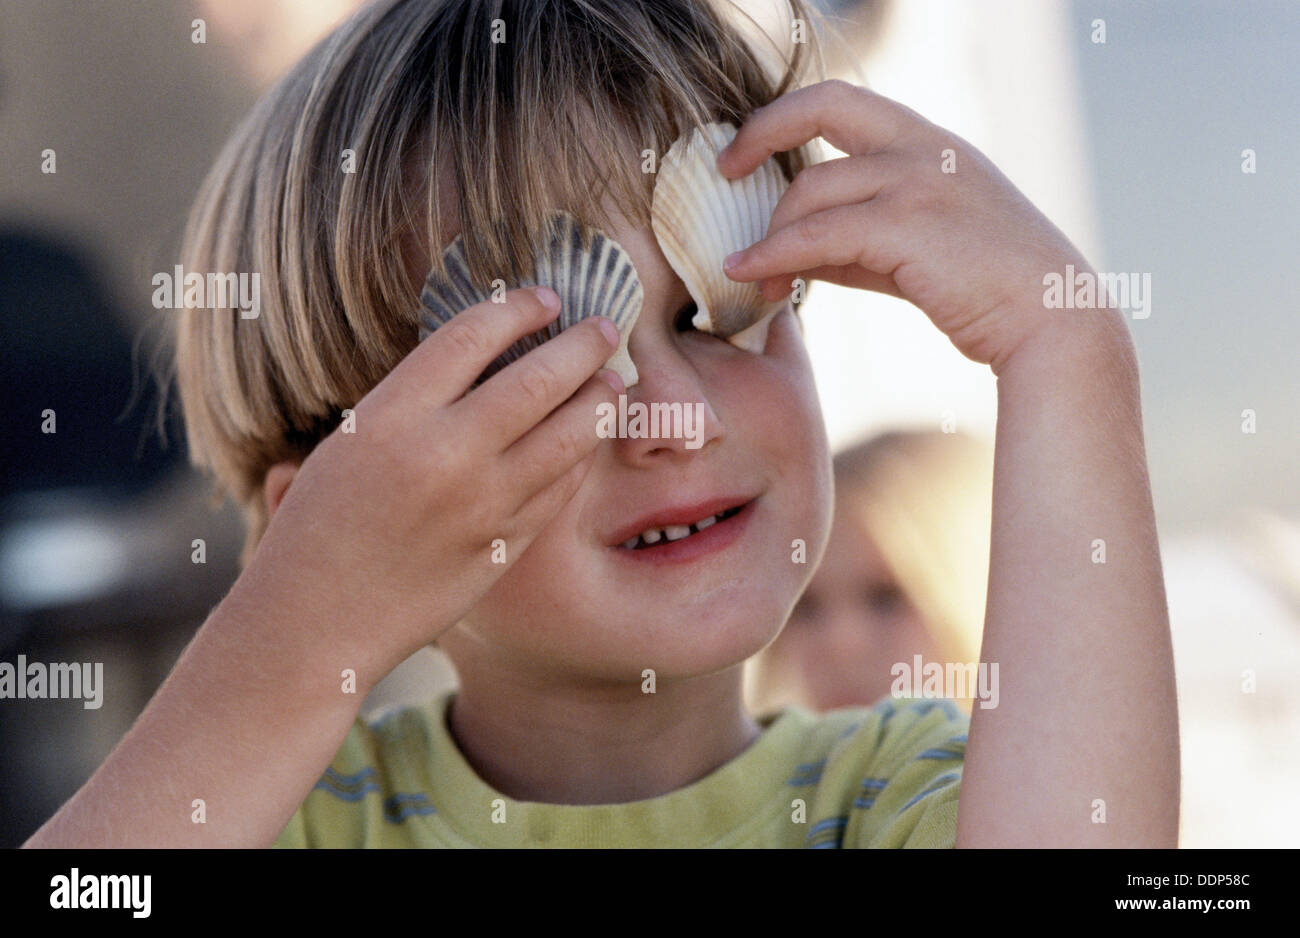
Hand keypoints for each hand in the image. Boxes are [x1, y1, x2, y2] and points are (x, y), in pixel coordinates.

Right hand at [231, 287, 622, 689]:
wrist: (313, 622)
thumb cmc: (318, 527)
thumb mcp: (348, 444)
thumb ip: (412, 402)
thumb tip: (481, 356)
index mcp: (390, 417)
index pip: (471, 337)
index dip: (516, 308)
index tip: (543, 297)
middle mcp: (442, 454)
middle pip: (538, 378)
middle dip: (583, 344)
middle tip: (605, 327)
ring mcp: (481, 505)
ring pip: (568, 435)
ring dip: (599, 400)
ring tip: (611, 383)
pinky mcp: (504, 546)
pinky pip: (560, 488)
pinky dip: (580, 457)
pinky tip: (585, 442)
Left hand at [718, 79, 1096, 372]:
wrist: (1053, 321)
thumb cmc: (989, 290)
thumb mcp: (919, 249)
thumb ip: (860, 240)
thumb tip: (795, 254)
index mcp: (930, 143)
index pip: (844, 101)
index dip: (786, 116)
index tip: (748, 150)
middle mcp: (924, 147)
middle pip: (823, 106)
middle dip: (761, 133)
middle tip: (723, 174)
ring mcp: (918, 180)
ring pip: (811, 190)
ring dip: (768, 235)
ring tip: (747, 275)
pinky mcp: (908, 226)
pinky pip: (816, 235)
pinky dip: (773, 256)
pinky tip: (751, 278)